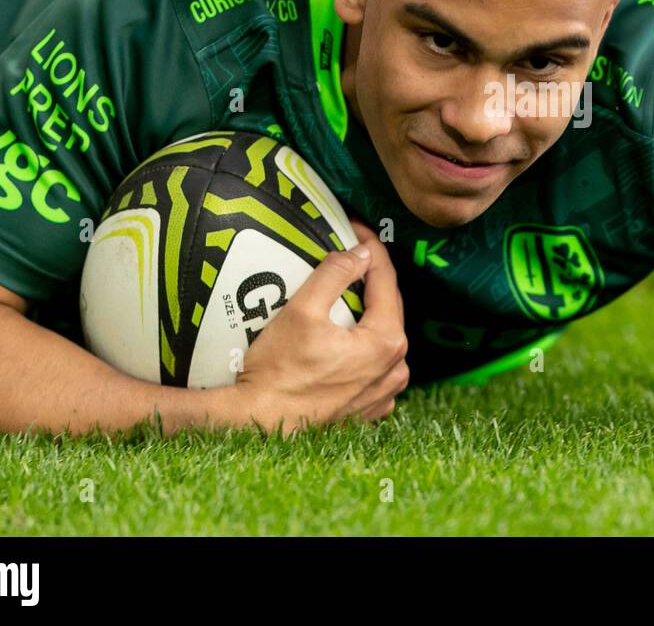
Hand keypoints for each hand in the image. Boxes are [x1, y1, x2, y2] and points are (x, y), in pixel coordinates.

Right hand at [234, 221, 408, 432]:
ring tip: (345, 292)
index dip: (371, 248)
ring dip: (367, 314)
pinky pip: (374, 366)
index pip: (386, 280)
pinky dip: (362, 346)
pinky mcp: (369, 408)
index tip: (356, 227)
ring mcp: (384, 392)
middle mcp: (395, 369)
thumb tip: (360, 252)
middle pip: (387, 309)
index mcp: (387, 342)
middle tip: (349, 253)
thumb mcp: (303, 311)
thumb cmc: (277, 372)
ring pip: (382, 338)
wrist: (258, 425)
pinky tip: (343, 337)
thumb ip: (335, 275)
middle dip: (369, 279)